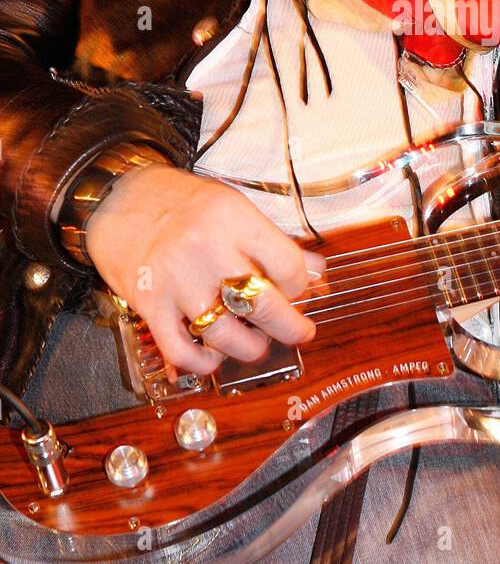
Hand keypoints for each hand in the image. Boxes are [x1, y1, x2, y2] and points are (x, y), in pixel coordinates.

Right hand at [85, 164, 320, 376]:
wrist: (118, 198)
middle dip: (291, 328)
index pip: (288, 267)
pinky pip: (183, 351)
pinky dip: (204, 364)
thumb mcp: (234, 208)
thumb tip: (318, 275)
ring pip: (228, 336)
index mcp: (233, 219)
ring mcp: (176, 281)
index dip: (302, 287)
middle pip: (264, 305)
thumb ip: (276, 243)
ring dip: (251, 348)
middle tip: (299, 332)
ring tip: (256, 343)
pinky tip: (215, 357)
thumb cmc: (180, 202)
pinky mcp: (150, 306)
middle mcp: (206, 250)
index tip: (300, 292)